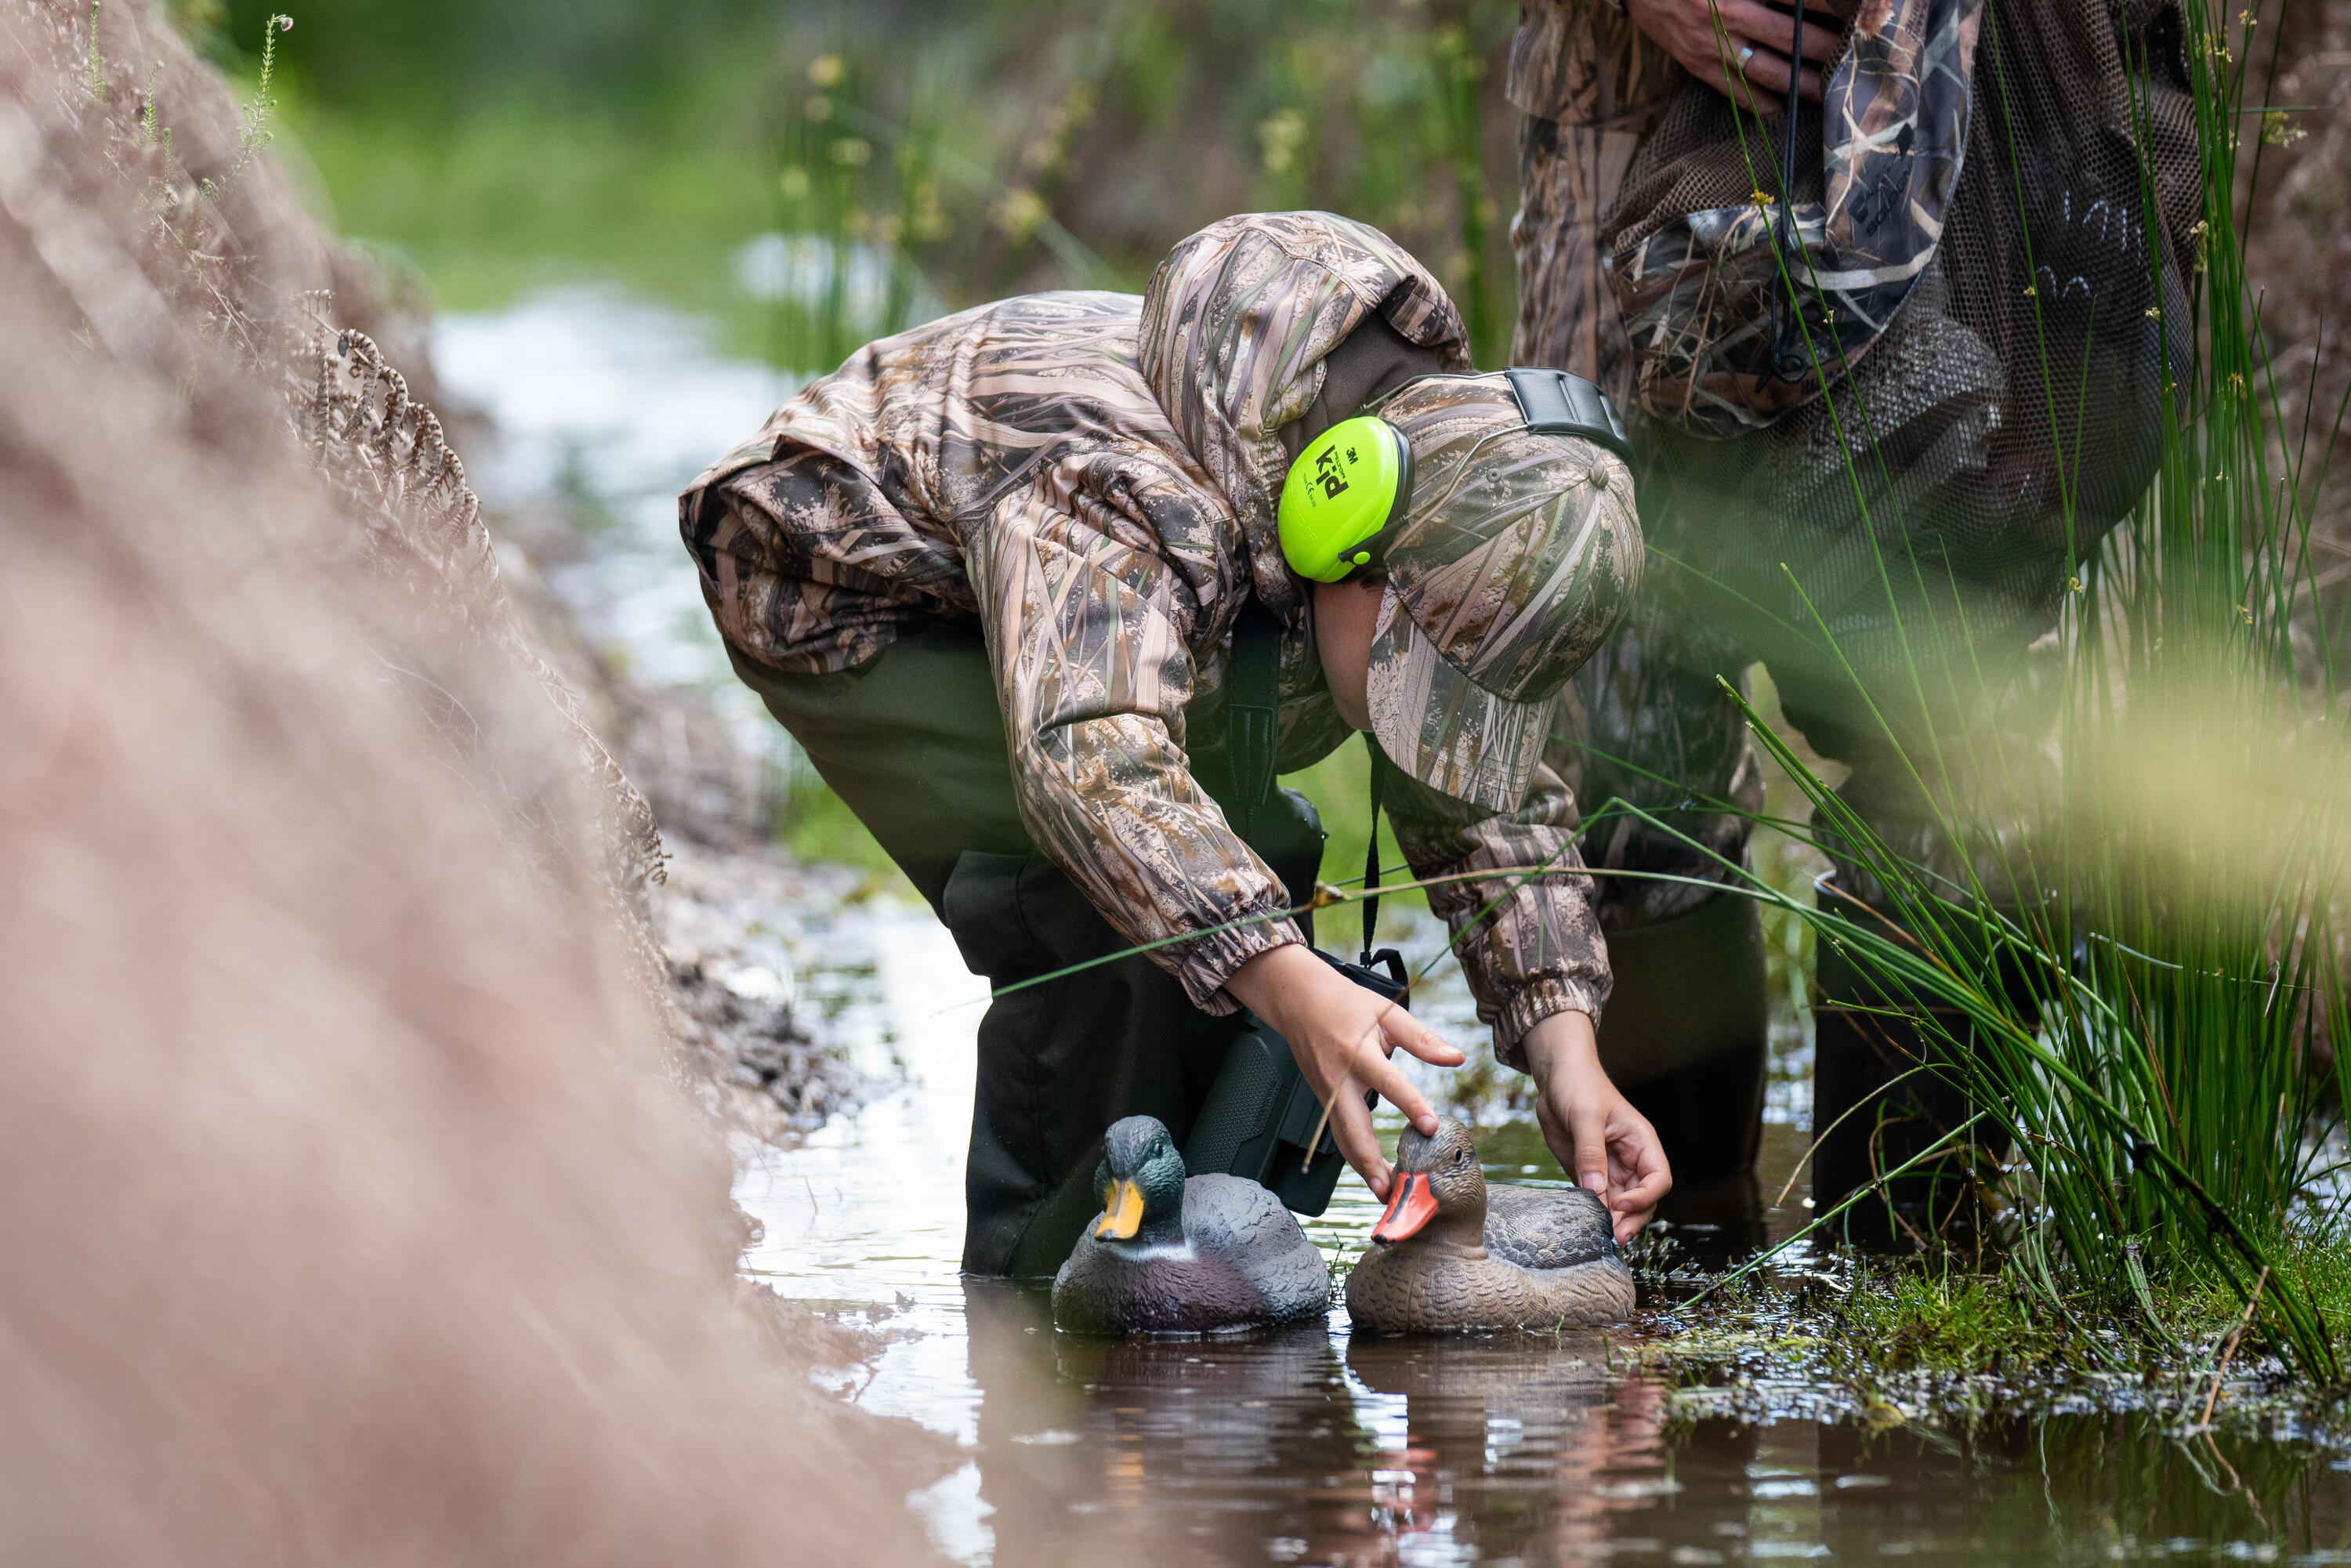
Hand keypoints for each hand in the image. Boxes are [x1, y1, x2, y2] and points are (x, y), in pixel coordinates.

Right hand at [1224, 943, 1463, 1200]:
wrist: (1297, 1000)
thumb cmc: (1345, 1003)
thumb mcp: (1387, 1013)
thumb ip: (1422, 1039)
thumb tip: (1458, 1058)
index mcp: (1357, 1052)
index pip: (1387, 1081)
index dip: (1410, 1104)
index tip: (1431, 1126)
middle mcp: (1337, 1078)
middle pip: (1351, 1128)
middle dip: (1371, 1162)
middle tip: (1393, 1191)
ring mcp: (1325, 1094)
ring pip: (1342, 1139)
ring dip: (1363, 1168)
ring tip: (1387, 1195)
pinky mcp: (1323, 1101)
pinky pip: (1339, 1134)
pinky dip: (1355, 1156)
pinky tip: (1374, 1172)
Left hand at [1520, 1010, 1670, 1242]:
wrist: (1556, 1078)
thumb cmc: (1579, 1086)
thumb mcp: (1585, 1116)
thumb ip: (1591, 1153)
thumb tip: (1595, 1191)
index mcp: (1642, 1143)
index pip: (1658, 1178)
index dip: (1645, 1197)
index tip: (1620, 1205)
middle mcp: (1630, 1160)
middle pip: (1643, 1199)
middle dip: (1631, 1219)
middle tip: (1613, 1237)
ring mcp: (1610, 1169)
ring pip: (1620, 1205)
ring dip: (1612, 1222)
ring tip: (1599, 1237)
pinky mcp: (1588, 1174)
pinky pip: (1596, 1200)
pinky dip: (1592, 1214)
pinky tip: (1583, 1224)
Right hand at [1625, 0, 1845, 114]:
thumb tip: (1804, 1)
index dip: (1826, 6)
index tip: (1854, 13)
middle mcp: (1725, 14)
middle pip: (1789, 35)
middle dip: (1826, 48)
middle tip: (1854, 57)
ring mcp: (1709, 43)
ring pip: (1766, 69)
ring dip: (1801, 83)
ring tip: (1828, 91)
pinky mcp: (1694, 63)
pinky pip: (1732, 89)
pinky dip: (1759, 102)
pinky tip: (1782, 108)